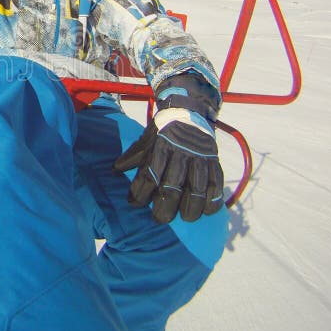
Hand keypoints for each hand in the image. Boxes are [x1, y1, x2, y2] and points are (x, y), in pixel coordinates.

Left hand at [113, 108, 223, 222]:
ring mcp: (199, 159)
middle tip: (159, 219)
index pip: (149, 177)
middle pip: (172, 188)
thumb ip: (132, 156)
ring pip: (196, 191)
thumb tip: (114, 170)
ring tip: (184, 217)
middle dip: (164, 209)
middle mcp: (180, 154)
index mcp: (160, 148)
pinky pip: (216, 186)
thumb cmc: (164, 129)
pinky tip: (206, 210)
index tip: (134, 204)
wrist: (190, 110)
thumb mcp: (146, 138)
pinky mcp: (214, 162)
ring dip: (190, 209)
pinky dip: (213, 201)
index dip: (139, 194)